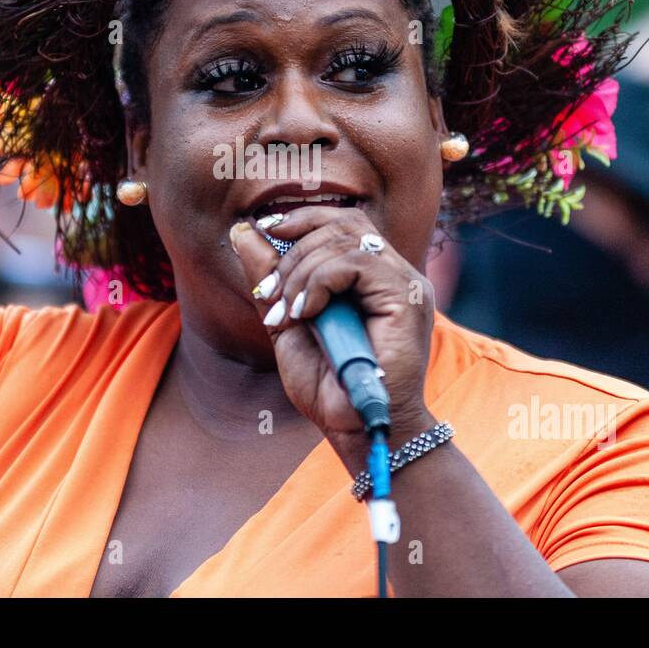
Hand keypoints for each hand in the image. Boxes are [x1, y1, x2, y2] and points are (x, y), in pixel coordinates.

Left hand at [229, 208, 436, 472]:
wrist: (356, 429)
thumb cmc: (329, 387)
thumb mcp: (286, 324)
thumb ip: (270, 279)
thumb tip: (242, 231)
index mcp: (371, 277)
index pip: (341, 221)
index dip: (301, 219)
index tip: (263, 232)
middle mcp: (393, 273)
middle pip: (342, 222)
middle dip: (293, 249)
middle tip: (271, 294)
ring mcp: (404, 283)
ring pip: (345, 239)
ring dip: (301, 271)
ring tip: (289, 312)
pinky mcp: (406, 297)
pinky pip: (357, 262)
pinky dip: (320, 281)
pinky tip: (307, 312)